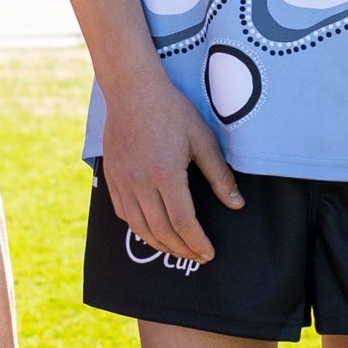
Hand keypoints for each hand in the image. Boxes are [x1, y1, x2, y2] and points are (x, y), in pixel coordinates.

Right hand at [96, 73, 240, 267]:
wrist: (131, 90)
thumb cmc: (172, 111)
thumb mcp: (203, 139)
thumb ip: (219, 175)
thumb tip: (236, 204)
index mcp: (165, 173)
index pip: (183, 221)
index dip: (197, 242)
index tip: (209, 253)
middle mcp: (140, 182)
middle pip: (161, 230)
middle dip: (182, 249)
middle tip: (197, 257)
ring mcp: (122, 182)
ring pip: (139, 227)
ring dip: (160, 244)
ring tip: (178, 250)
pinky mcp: (111, 178)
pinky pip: (123, 214)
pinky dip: (139, 229)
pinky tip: (153, 232)